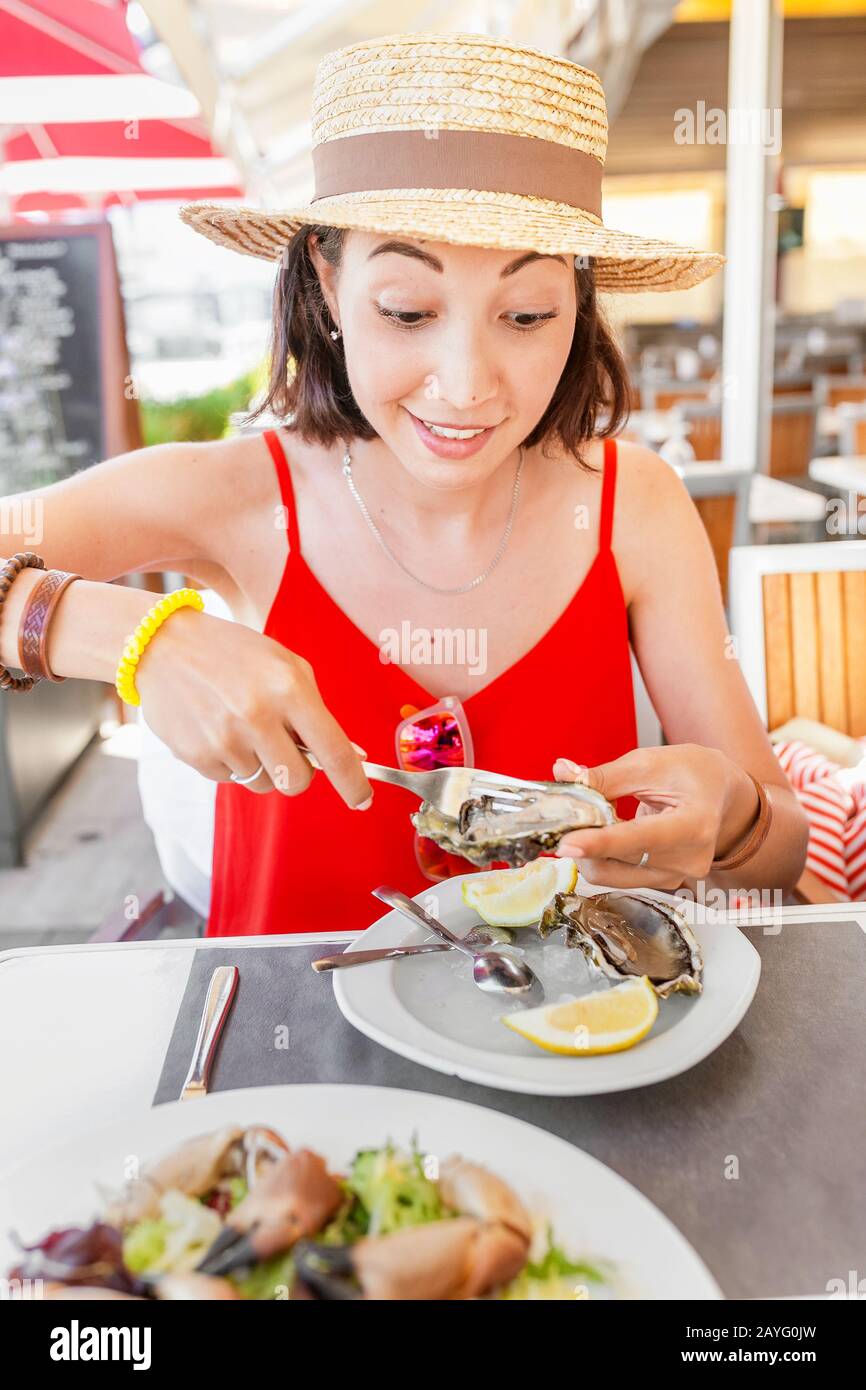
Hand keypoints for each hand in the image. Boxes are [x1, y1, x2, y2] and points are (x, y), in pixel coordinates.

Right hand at [135, 607, 372, 807]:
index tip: (362, 800)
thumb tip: (354, 756)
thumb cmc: (234, 653)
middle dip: (298, 773)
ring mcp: (224, 739)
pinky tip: (217, 728)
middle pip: (297, 781)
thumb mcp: (285, 665)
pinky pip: (231, 779)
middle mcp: (257, 716)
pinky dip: (231, 762)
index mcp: (288, 688)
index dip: (354, 783)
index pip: (334, 752)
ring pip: (263, 783)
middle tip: (284, 747)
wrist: (163, 645)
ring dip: (261, 764)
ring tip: (241, 726)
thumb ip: (318, 710)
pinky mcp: (197, 755)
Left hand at [552, 744, 759, 889]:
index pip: (638, 839)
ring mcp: (678, 876)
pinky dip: (605, 856)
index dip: (599, 843)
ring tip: (594, 821)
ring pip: (613, 874)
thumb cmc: (692, 773)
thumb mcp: (649, 763)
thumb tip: (563, 773)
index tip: (566, 844)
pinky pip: (621, 875)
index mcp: (693, 825)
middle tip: (568, 817)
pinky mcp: (665, 882)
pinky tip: (609, 834)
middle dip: (584, 842)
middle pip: (618, 863)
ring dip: (592, 851)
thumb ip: (604, 776)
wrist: (720, 793)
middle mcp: (688, 859)